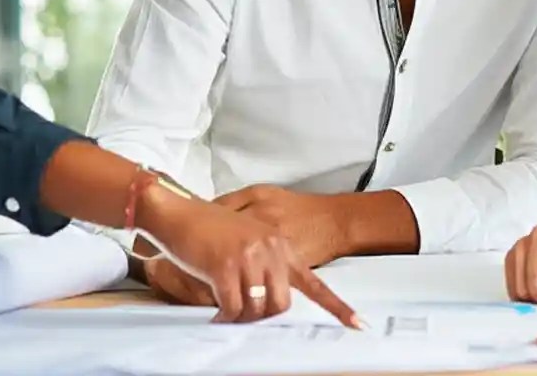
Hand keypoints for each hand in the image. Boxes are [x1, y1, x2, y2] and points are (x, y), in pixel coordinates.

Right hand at [138, 182, 359, 327]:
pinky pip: (232, 307)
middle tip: (241, 314)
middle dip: (260, 317)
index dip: (337, 307)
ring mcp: (249, 256)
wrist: (178, 211)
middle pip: (280, 305)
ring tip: (223, 308)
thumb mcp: (248, 241)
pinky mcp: (226, 265)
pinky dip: (223, 315)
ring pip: (255, 309)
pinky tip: (214, 312)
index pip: (314, 283)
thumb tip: (269, 301)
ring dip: (238, 316)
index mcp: (280, 245)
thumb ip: (266, 265)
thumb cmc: (209, 229)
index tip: (358, 325)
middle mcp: (270, 249)